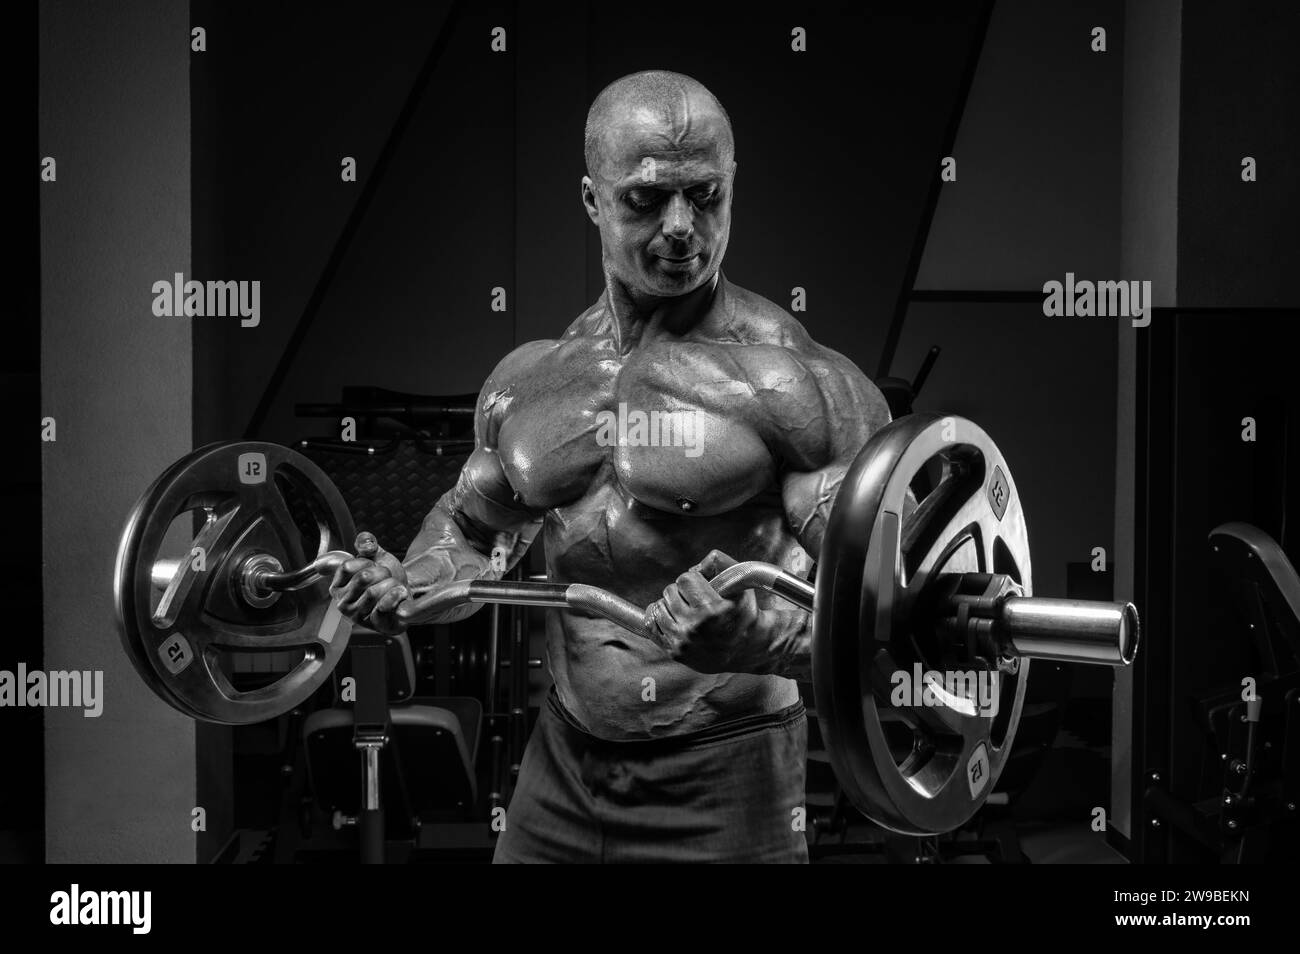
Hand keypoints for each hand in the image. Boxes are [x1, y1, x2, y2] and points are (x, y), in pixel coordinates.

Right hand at [328, 531, 409, 634]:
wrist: (406, 595)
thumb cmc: (387, 578)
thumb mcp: (376, 555)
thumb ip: (367, 543)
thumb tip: (366, 545)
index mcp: (338, 586)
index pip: (347, 567)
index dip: (366, 562)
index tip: (373, 566)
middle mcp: (343, 603)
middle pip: (362, 578)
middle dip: (382, 572)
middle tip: (387, 577)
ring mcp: (358, 616)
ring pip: (373, 592)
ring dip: (391, 584)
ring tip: (394, 587)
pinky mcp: (375, 625)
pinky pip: (383, 607)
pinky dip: (396, 596)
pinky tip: (400, 594)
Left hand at [643, 550, 766, 673]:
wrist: (749, 650)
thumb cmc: (746, 615)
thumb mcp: (742, 585)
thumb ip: (721, 563)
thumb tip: (696, 565)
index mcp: (711, 611)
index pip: (685, 579)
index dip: (695, 579)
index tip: (703, 586)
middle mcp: (694, 628)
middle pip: (670, 591)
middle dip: (682, 591)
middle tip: (695, 598)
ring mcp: (683, 642)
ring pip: (659, 607)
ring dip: (671, 604)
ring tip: (686, 608)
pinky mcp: (675, 652)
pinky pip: (651, 626)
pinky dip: (658, 617)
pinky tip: (671, 616)